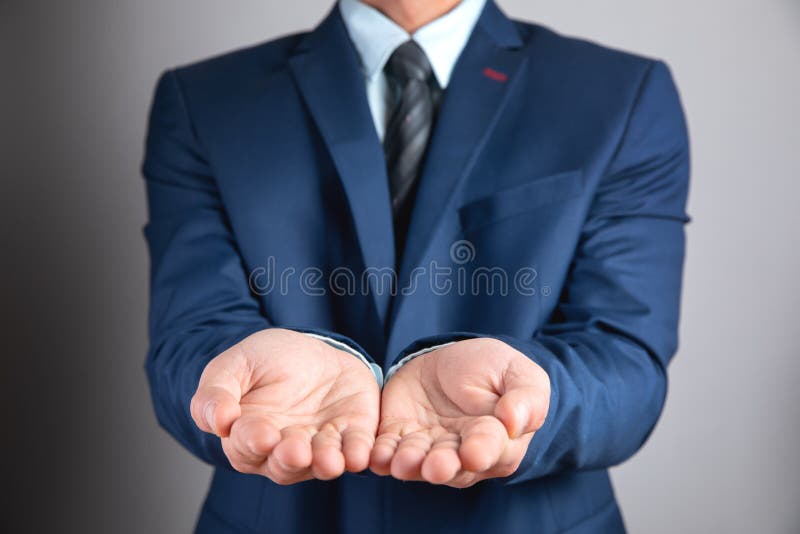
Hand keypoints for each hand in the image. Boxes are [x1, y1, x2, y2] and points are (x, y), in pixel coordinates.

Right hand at [190, 328, 379, 483]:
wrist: (312, 349)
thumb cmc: (265, 361)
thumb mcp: (234, 366)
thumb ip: (216, 393)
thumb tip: (217, 422)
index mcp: (249, 437)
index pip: (247, 446)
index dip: (253, 442)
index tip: (261, 436)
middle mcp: (284, 451)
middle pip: (285, 464)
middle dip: (290, 458)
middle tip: (295, 450)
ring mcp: (320, 446)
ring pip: (321, 462)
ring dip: (326, 463)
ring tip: (329, 460)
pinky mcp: (353, 434)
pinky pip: (356, 450)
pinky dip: (359, 454)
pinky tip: (361, 455)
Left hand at [370, 338, 549, 487]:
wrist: (453, 357)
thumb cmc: (495, 370)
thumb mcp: (518, 374)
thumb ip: (525, 398)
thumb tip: (514, 423)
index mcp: (497, 439)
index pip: (490, 447)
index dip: (482, 450)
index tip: (474, 453)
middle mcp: (461, 451)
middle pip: (452, 463)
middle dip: (443, 465)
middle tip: (435, 466)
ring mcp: (428, 447)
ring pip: (419, 461)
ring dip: (410, 464)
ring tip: (402, 463)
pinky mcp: (399, 435)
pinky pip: (389, 449)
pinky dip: (382, 455)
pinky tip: (377, 457)